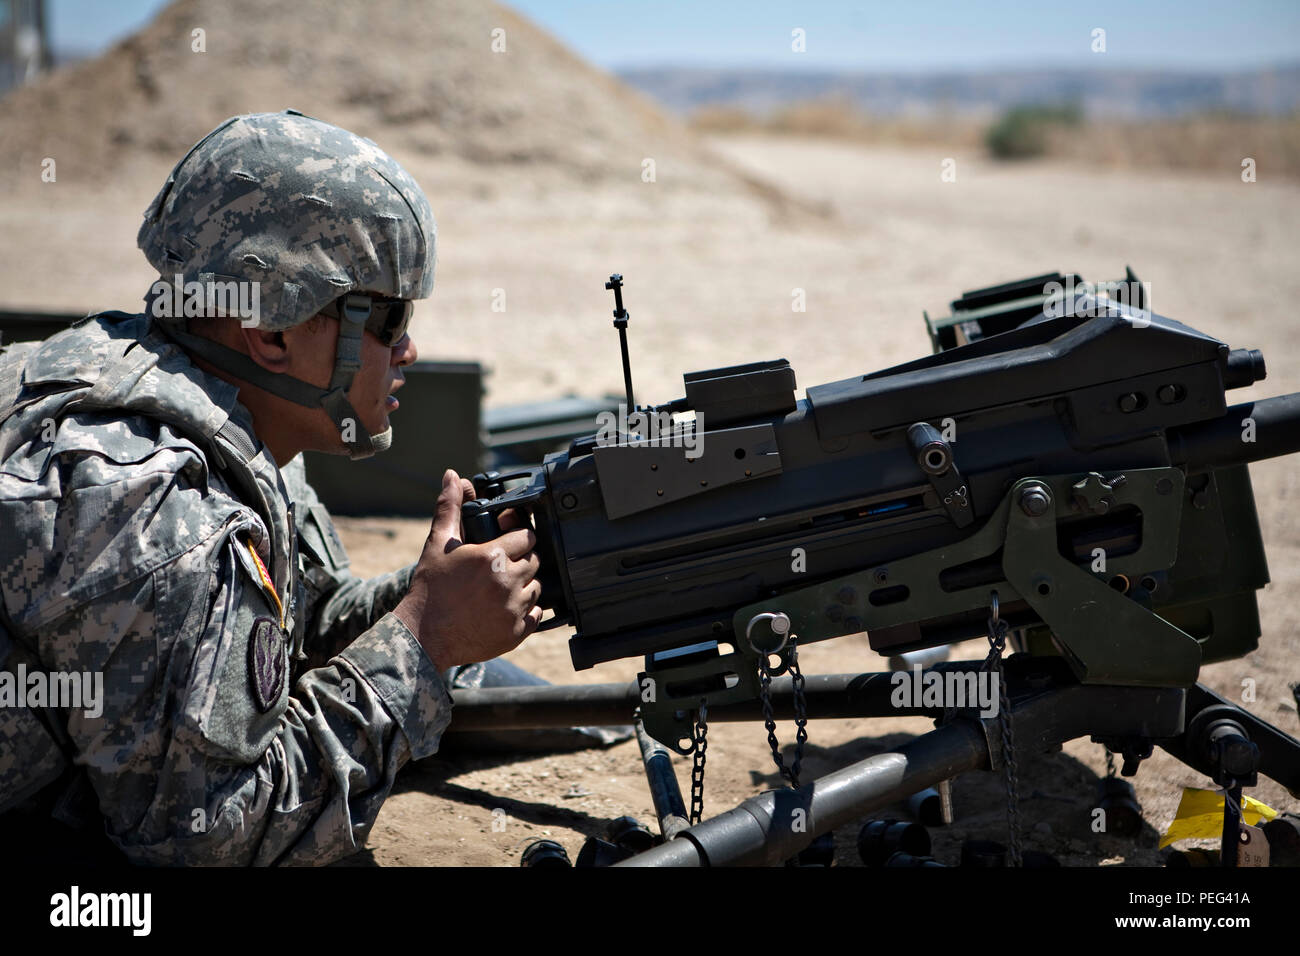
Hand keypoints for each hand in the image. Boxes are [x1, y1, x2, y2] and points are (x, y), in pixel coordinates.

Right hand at [395, 469, 541, 670]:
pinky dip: (525, 612)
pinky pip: (536, 615)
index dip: (518, 537)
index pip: (527, 536)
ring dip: (524, 585)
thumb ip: (450, 507)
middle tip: (503, 566)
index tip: (510, 541)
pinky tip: (505, 608)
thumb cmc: (430, 589)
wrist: (423, 636)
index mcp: (492, 556)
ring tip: (502, 588)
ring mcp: (513, 609)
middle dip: (522, 560)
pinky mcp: (515, 633)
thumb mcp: (438, 544)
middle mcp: (507, 582)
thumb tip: (452, 477)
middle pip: (534, 561)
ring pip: (537, 588)